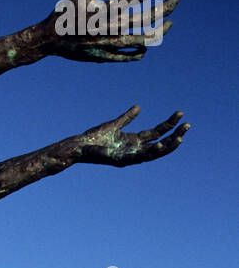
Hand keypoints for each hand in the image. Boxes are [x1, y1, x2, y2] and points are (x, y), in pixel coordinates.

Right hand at [38, 0, 181, 61]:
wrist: (48, 40)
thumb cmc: (65, 13)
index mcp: (107, 8)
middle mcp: (112, 27)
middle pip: (148, 16)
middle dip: (167, 5)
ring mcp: (110, 44)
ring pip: (143, 39)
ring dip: (159, 31)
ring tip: (169, 23)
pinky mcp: (105, 56)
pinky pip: (129, 56)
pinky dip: (140, 50)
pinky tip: (146, 46)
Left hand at [74, 105, 188, 165]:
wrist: (79, 147)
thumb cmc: (93, 138)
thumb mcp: (114, 124)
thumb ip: (127, 117)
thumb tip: (139, 107)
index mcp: (133, 141)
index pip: (156, 133)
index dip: (169, 125)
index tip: (180, 114)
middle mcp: (134, 150)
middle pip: (160, 144)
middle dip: (174, 136)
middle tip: (188, 126)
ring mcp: (129, 156)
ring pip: (154, 153)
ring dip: (168, 146)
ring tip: (181, 137)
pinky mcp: (121, 160)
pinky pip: (139, 157)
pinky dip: (150, 152)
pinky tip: (160, 145)